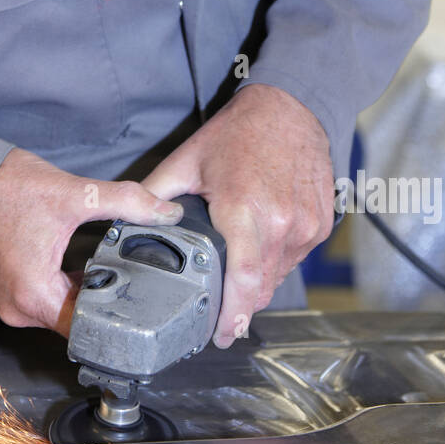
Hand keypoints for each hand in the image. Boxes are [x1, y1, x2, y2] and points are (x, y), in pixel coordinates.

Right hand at [0, 147, 182, 337]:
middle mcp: (20, 307)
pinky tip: (92, 267)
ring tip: (117, 272)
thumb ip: (126, 202)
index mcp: (34, 294)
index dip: (118, 317)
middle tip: (139, 283)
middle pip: (78, 321)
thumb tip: (167, 212)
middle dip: (108, 302)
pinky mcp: (14, 288)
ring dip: (90, 294)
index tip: (143, 303)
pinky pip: (53, 298)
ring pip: (66, 310)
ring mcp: (14, 299)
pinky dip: (73, 286)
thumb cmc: (9, 187)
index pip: (86, 329)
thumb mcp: (76, 194)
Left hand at [142, 84, 333, 347]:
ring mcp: (304, 225)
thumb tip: (124, 223)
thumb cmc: (237, 133)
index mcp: (243, 209)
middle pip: (261, 287)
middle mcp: (279, 222)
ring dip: (259, 285)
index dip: (232, 314)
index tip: (221, 335)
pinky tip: (261, 250)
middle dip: (240, 308)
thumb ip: (154, 195)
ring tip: (238, 282)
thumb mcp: (187, 161)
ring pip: (280, 275)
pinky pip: (295, 257)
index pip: (242, 278)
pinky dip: (277, 262)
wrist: (289, 108)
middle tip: (221, 320)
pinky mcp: (320, 223)